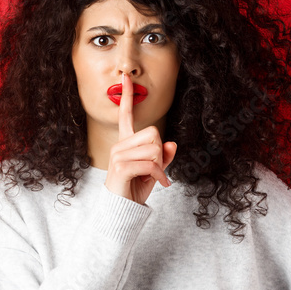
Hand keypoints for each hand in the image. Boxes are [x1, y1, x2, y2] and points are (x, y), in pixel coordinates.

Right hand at [104, 71, 176, 203]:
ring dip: (160, 166)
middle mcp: (119, 145)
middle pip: (154, 133)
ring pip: (154, 149)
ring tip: (154, 178)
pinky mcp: (121, 167)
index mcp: (125, 142)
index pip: (126, 115)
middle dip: (160, 152)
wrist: (123, 210)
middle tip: (155, 169)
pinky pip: (151, 164)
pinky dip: (160, 175)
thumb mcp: (154, 171)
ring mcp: (118, 156)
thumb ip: (164, 157)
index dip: (127, 96)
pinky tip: (159, 184)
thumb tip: (172, 144)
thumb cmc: (135, 189)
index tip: (127, 79)